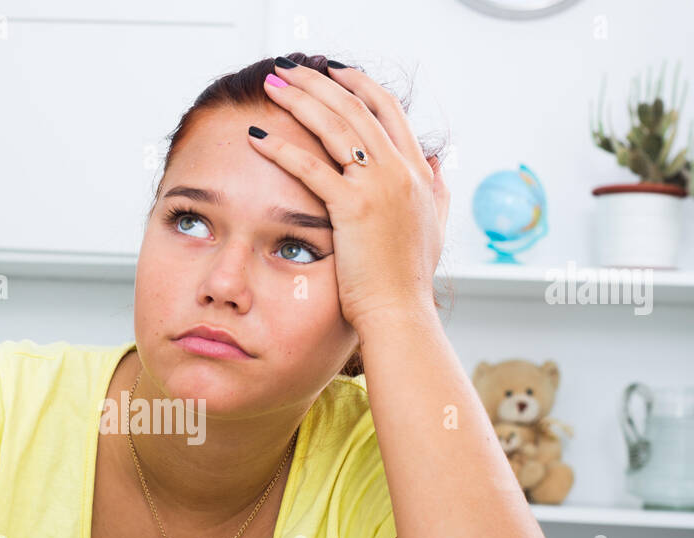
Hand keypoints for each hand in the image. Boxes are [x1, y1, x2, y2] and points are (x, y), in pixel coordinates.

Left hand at [248, 60, 449, 329]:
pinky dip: (282, 148)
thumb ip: (436, 192)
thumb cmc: (407, 281)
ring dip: (300, 100)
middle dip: (320, 82)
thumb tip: (436, 162)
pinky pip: (311, 167)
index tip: (333, 71)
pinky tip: (257, 138)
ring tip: (272, 85)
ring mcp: (380, 186)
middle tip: (289, 68)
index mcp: (417, 173)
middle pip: (357, 107)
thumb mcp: (432, 227)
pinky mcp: (354, 208)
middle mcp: (402, 171)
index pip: (388, 110)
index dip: (358, 85)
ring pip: (335, 126)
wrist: (401, 314)